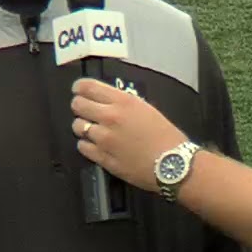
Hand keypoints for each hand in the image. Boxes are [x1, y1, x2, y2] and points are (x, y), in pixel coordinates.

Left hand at [70, 78, 188, 192]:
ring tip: (93, 129)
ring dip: (83, 126)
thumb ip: (123, 103)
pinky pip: (83, 147)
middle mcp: (110, 117)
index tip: (79, 90)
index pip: (87, 87)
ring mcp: (104, 139)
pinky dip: (86, 144)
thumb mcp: (146, 108)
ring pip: (77, 126)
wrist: (173, 163)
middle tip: (85, 110)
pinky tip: (96, 144)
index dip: (80, 87)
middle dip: (79, 106)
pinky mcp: (102, 158)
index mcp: (123, 101)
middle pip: (77, 105)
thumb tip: (106, 101)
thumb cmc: (166, 136)